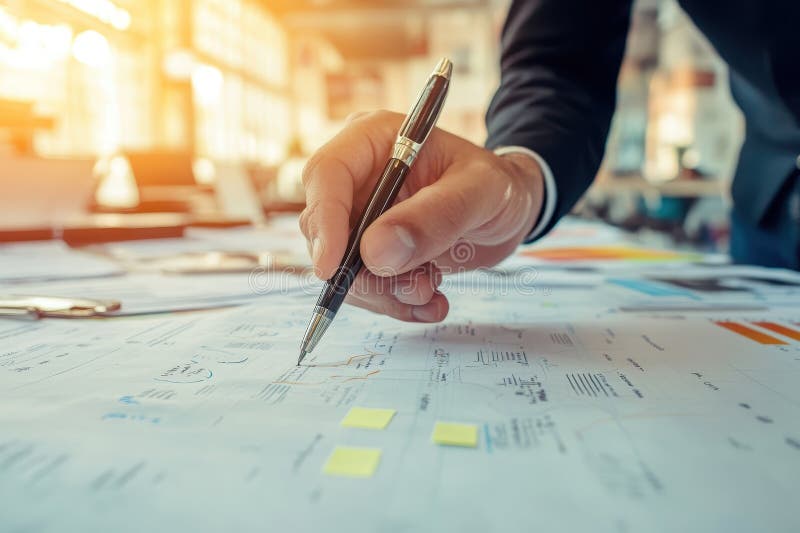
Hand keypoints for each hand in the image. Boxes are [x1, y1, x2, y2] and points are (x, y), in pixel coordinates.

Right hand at [299, 110, 544, 321]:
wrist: (509, 212)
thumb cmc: (498, 186)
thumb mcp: (480, 193)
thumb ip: (435, 217)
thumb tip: (376, 253)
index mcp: (374, 140)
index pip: (326, 174)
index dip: (324, 221)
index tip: (333, 267)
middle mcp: (359, 177)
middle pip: (325, 229)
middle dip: (364, 271)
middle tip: (414, 286)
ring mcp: (361, 217)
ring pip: (342, 267)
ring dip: (385, 292)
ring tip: (431, 291)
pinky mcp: (371, 250)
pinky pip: (364, 287)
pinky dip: (395, 303)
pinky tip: (431, 300)